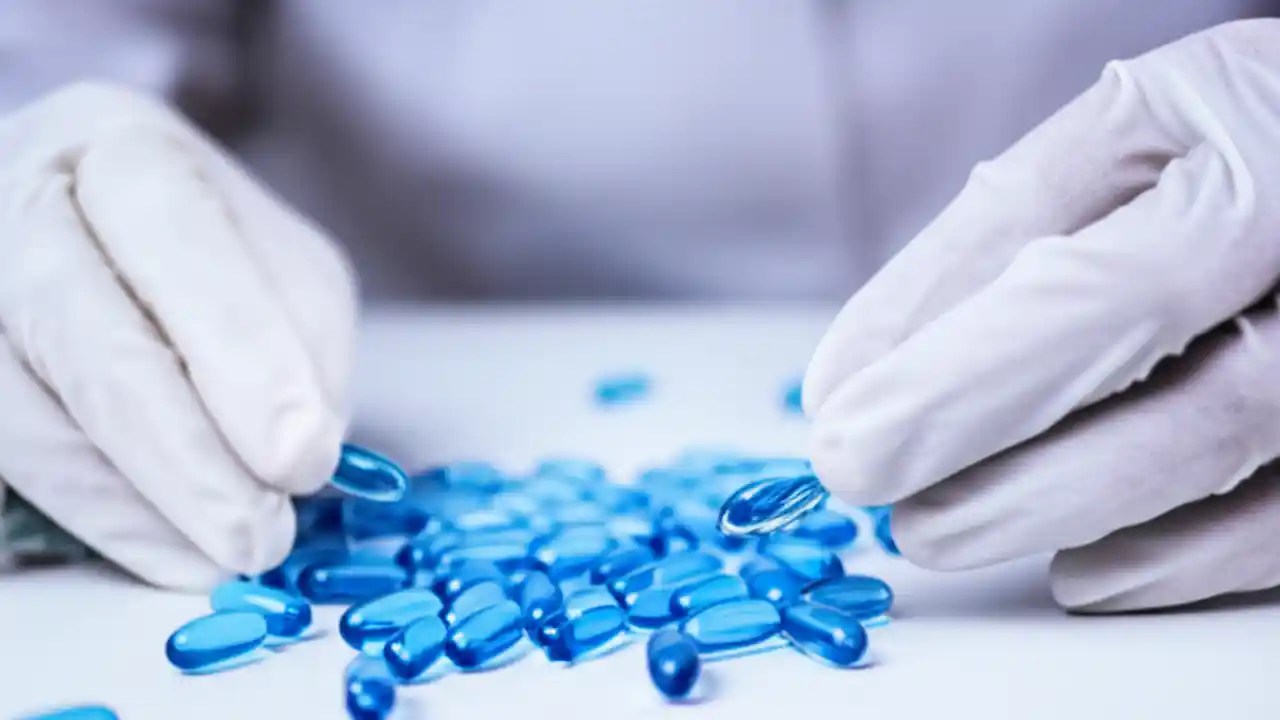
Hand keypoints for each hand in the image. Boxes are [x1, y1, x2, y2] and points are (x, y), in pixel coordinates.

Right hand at [0, 83, 357, 587]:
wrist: (85, 235)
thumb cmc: (204, 256)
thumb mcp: (281, 268)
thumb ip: (303, 339)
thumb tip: (302, 448)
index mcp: (122, 148)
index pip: (172, 231)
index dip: (239, 347)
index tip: (302, 456)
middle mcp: (19, 198)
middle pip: (79, 322)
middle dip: (183, 451)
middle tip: (262, 536)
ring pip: (22, 402)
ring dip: (132, 502)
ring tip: (224, 554)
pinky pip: (2, 451)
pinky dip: (91, 513)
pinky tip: (161, 547)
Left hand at [804, 20, 1279, 611]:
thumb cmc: (1248, 138)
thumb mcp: (1133, 133)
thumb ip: (1004, 231)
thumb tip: (860, 369)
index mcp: (1250, 151)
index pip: (1072, 279)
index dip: (941, 367)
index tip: (839, 420)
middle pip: (1141, 353)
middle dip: (971, 425)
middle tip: (862, 474)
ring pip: (1212, 441)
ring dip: (1049, 502)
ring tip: (934, 526)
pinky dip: (1173, 560)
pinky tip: (1078, 567)